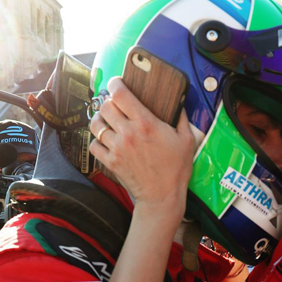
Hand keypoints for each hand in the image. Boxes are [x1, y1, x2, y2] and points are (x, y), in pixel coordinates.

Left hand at [88, 77, 193, 220]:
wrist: (162, 197)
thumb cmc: (176, 170)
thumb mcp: (187, 140)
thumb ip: (182, 118)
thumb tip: (178, 103)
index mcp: (145, 123)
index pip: (120, 94)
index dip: (115, 84)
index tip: (117, 84)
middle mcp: (128, 133)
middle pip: (105, 106)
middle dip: (109, 102)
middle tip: (115, 106)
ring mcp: (117, 148)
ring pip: (96, 124)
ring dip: (100, 120)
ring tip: (108, 122)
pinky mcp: (110, 162)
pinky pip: (93, 145)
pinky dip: (97, 142)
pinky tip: (106, 142)